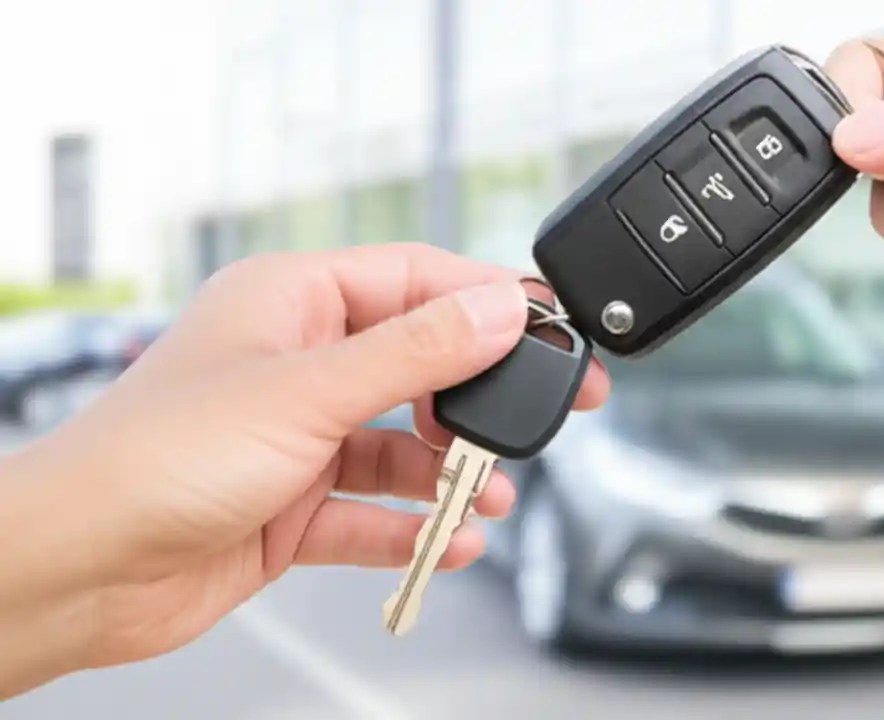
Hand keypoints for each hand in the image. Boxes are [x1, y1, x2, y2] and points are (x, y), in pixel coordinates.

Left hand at [0, 244, 608, 695]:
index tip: (548, 328)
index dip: (486, 299)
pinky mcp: (289, 504)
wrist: (77, 569)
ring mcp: (294, 436)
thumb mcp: (308, 392)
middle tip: (543, 415)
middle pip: (417, 364)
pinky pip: (372, 511)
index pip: (413, 279)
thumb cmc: (154, 459)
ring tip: (489, 494)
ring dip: (449, 473)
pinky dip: (413, 526)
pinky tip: (450, 538)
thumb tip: (499, 309)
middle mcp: (296, 363)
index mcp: (292, 302)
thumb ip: (415, 352)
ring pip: (399, 445)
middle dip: (477, 397)